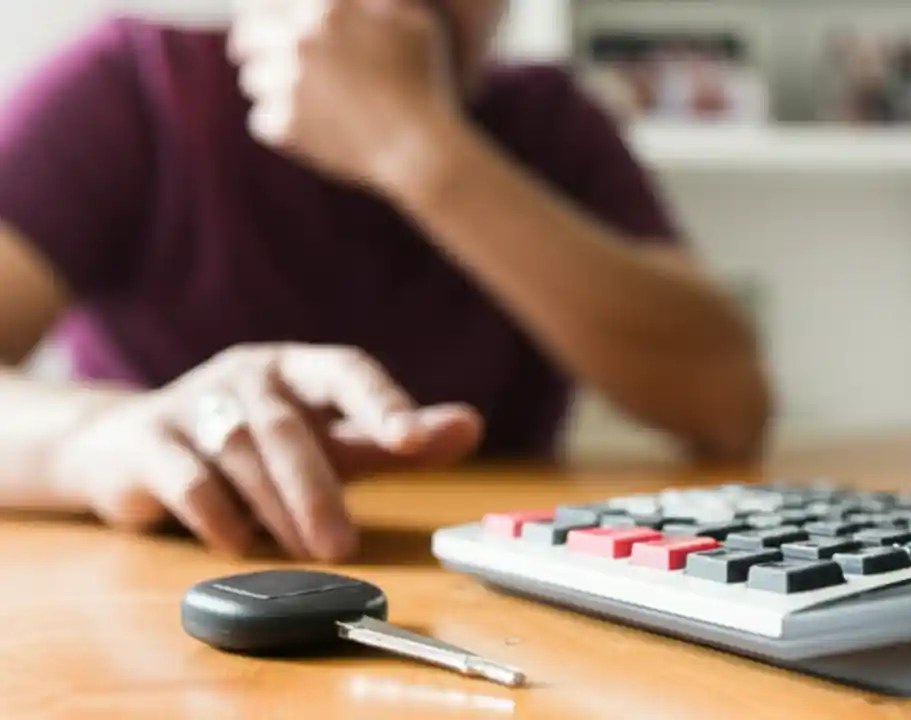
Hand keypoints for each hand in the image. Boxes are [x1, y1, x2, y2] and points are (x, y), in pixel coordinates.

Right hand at [53, 344, 482, 560]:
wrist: (129, 449)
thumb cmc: (255, 446)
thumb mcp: (328, 441)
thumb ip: (392, 441)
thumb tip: (472, 426)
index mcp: (297, 367)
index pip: (346, 371)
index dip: (382, 402)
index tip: (415, 440)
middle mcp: (245, 375)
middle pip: (287, 428)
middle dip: (319, 490)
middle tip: (344, 546)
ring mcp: (190, 403)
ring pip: (239, 454)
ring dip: (275, 509)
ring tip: (305, 553)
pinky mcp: (145, 443)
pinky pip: (186, 478)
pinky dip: (217, 516)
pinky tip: (239, 545)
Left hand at [230, 0, 459, 188]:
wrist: (420, 149)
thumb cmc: (424, 84)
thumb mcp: (413, 24)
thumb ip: (379, 1)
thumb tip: (354, 2)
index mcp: (326, 8)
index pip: (262, 0)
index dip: (260, 12)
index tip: (261, 20)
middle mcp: (300, 39)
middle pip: (245, 35)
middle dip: (249, 45)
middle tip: (250, 55)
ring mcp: (288, 83)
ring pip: (252, 79)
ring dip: (270, 87)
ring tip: (304, 99)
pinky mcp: (284, 125)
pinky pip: (261, 120)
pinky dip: (280, 125)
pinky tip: (310, 129)